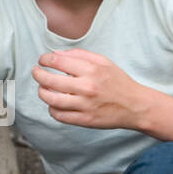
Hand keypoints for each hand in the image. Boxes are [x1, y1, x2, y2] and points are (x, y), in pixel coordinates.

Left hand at [31, 49, 148, 129]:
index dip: (45, 60)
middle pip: (50, 80)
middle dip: (38, 74)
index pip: (58, 61)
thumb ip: (80, 55)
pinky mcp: (85, 120)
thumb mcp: (103, 62)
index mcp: (91, 70)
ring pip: (51, 99)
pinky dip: (52, 109)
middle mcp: (87, 87)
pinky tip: (54, 104)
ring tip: (42, 88)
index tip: (43, 60)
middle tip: (36, 72)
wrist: (135, 106)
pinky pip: (59, 115)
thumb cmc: (118, 82)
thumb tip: (56, 53)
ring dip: (42, 92)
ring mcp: (85, 105)